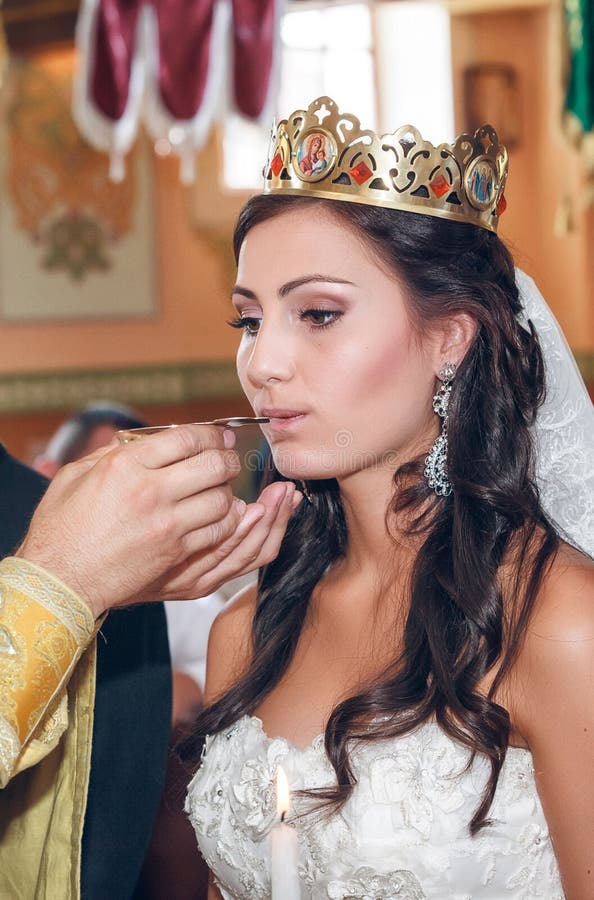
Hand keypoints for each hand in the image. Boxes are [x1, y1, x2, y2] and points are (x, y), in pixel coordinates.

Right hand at [17, 424, 299, 615]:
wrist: (59, 580)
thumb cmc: (60, 529)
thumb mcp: (75, 476)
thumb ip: (109, 452)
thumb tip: (137, 439)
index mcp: (126, 465)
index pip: (186, 438)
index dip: (212, 435)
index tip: (222, 438)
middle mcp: (151, 491)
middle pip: (213, 465)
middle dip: (228, 460)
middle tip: (230, 461)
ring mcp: (167, 524)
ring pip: (222, 499)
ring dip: (229, 492)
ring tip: (225, 490)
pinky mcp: (176, 552)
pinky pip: (219, 532)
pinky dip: (228, 522)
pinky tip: (223, 518)